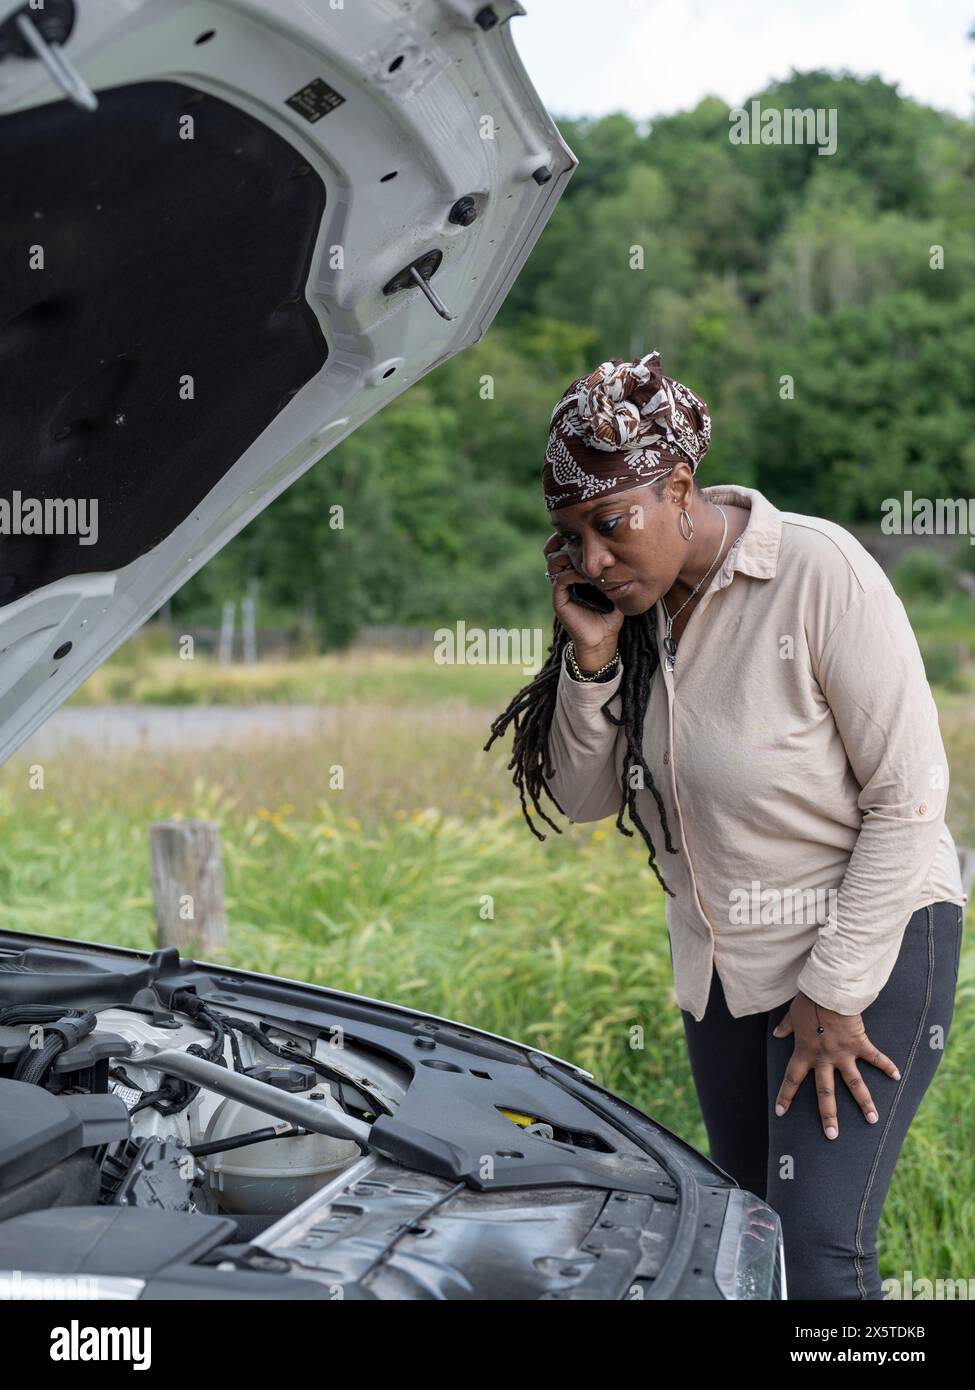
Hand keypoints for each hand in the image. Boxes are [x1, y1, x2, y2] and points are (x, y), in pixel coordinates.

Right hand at [543, 533, 623, 659]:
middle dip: (565, 542)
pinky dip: (572, 573)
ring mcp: (560, 588)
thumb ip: (615, 569)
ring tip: (585, 559)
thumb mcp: (615, 586)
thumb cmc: (611, 613)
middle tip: (581, 540)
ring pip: (554, 562)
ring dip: (568, 556)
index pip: (565, 547)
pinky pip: (560, 579)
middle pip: (555, 550)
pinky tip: (586, 576)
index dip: (569, 537)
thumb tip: (628, 548)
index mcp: (575, 572)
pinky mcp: (559, 600)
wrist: (603, 638)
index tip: (584, 532)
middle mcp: (565, 577)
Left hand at [771, 990, 901, 1139]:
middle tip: (832, 1136)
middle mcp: (824, 1059)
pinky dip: (886, 1066)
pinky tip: (897, 1077)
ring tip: (873, 1120)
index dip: (785, 1096)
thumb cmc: (808, 1002)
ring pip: (854, 1084)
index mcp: (804, 1052)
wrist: (828, 991)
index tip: (780, 1112)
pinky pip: (875, 1058)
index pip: (792, 1078)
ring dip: (864, 1103)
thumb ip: (786, 1028)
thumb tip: (777, 1034)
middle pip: (825, 1093)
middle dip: (828, 1116)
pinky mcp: (859, 1044)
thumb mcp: (792, 1015)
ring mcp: (843, 1054)